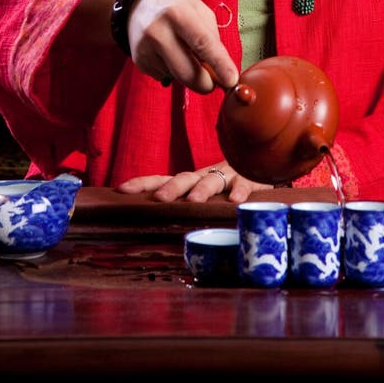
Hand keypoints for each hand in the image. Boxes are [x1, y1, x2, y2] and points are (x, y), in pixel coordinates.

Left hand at [117, 164, 272, 203]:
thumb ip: (186, 203)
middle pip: (184, 178)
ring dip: (202, 190)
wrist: (262, 163)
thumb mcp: (205, 192)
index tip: (121, 190)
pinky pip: (244, 185)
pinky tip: (235, 202)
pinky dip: (239, 192)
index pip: (162, 178)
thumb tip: (152, 221)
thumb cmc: (228, 185)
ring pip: (212, 181)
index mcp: (191, 180)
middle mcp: (205, 175)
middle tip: (159, 200)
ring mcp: (228, 176)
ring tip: (194, 201)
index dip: (143, 183)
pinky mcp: (250, 180)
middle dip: (171, 188)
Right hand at [128, 0, 237, 93]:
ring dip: (188, 74)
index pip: (202, 44)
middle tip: (214, 82)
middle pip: (187, 72)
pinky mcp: (138, 60)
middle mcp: (158, 31)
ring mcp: (145, 47)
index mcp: (178, 14)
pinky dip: (172, 71)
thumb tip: (220, 73)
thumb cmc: (177, 5)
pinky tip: (168, 53)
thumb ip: (212, 40)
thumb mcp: (201, 12)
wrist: (141, 0)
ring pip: (177, 78)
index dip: (219, 64)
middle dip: (206, 84)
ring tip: (184, 52)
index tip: (231, 81)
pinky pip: (164, 77)